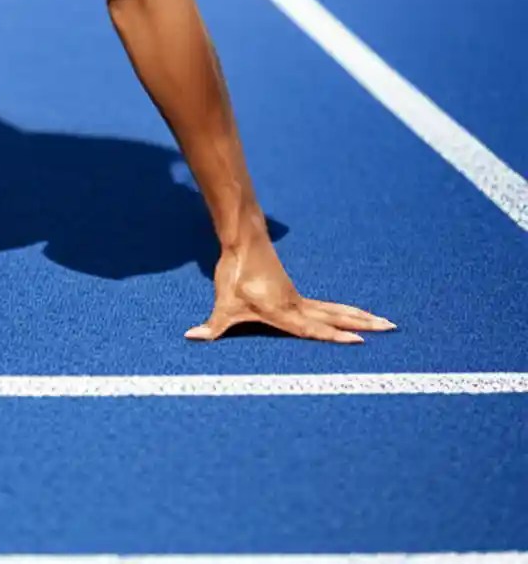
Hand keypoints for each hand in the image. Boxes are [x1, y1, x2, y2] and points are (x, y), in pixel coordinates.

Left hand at [186, 239, 395, 343]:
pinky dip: (342, 311)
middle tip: (391, 327)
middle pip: (336, 317)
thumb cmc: (235, 273)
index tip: (360, 341)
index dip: (335, 336)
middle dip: (362, 324)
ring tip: (382, 321)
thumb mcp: (222, 304)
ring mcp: (297, 297)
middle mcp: (296, 305)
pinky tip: (350, 315)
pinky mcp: (293, 292)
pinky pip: (324, 305)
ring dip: (358, 315)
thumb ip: (212, 325)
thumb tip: (191, 337)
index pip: (314, 329)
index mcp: (283, 311)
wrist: (243, 241)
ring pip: (334, 309)